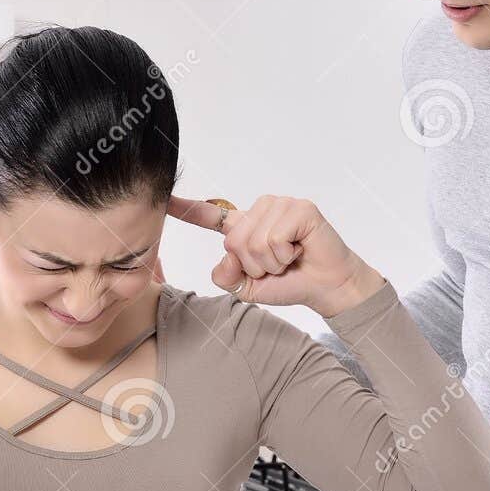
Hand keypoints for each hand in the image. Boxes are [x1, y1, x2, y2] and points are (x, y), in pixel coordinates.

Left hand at [167, 194, 383, 316]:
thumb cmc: (290, 284)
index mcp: (244, 226)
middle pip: (233, 241)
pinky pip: (275, 237)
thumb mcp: (248, 287)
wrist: (326, 289)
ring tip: (290, 258)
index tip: (163, 200)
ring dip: (272, 262)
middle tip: (278, 265)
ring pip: (253, 240)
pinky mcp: (300, 208)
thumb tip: (227, 257)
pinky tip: (300, 250)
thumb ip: (227, 276)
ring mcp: (281, 205)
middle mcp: (260, 210)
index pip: (210, 216)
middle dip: (255, 265)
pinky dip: (286, 254)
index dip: (185, 209)